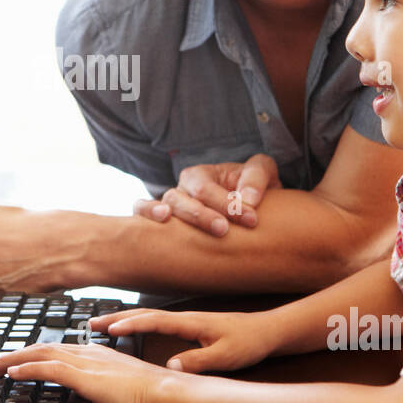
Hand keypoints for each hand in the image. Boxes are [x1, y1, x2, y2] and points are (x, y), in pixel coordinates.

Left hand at [0, 343, 178, 402]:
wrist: (167, 393)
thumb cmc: (155, 396)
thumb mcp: (127, 389)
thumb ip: (113, 388)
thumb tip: (109, 396)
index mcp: (99, 354)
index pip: (59, 350)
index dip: (34, 355)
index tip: (16, 362)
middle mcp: (90, 353)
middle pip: (44, 348)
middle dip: (16, 354)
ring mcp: (87, 362)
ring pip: (40, 354)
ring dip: (13, 360)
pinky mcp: (85, 376)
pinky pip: (49, 369)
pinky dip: (27, 369)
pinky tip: (12, 374)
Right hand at [91, 308, 278, 372]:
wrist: (267, 331)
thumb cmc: (249, 341)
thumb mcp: (227, 355)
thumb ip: (200, 360)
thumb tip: (171, 367)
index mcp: (190, 322)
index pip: (153, 321)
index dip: (130, 325)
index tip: (109, 330)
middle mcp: (183, 318)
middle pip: (143, 314)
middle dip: (116, 318)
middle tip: (90, 324)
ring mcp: (184, 321)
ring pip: (146, 317)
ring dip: (122, 319)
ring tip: (100, 326)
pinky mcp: (187, 327)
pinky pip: (154, 323)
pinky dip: (135, 324)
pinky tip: (128, 331)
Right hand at [133, 154, 280, 234]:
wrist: (247, 208)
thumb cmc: (250, 188)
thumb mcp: (260, 173)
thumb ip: (256, 178)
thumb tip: (249, 200)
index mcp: (199, 176)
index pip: (206, 189)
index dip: (226, 203)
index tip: (252, 220)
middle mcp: (180, 191)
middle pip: (181, 200)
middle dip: (201, 215)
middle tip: (223, 230)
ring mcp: (169, 208)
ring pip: (164, 208)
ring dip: (176, 219)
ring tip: (175, 222)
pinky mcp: (163, 226)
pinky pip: (142, 216)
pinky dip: (145, 214)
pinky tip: (160, 222)